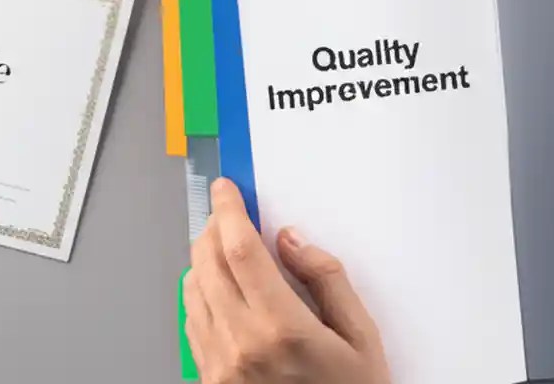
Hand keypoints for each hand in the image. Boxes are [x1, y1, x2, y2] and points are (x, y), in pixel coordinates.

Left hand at [184, 178, 390, 383]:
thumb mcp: (362, 336)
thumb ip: (327, 279)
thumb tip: (291, 239)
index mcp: (281, 328)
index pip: (238, 250)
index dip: (229, 210)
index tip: (227, 189)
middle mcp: (241, 345)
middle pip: (206, 264)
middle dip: (213, 228)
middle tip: (229, 211)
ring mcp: (220, 366)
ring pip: (192, 290)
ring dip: (204, 259)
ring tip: (227, 248)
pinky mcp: (211, 382)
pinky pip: (192, 322)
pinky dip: (199, 293)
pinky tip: (220, 287)